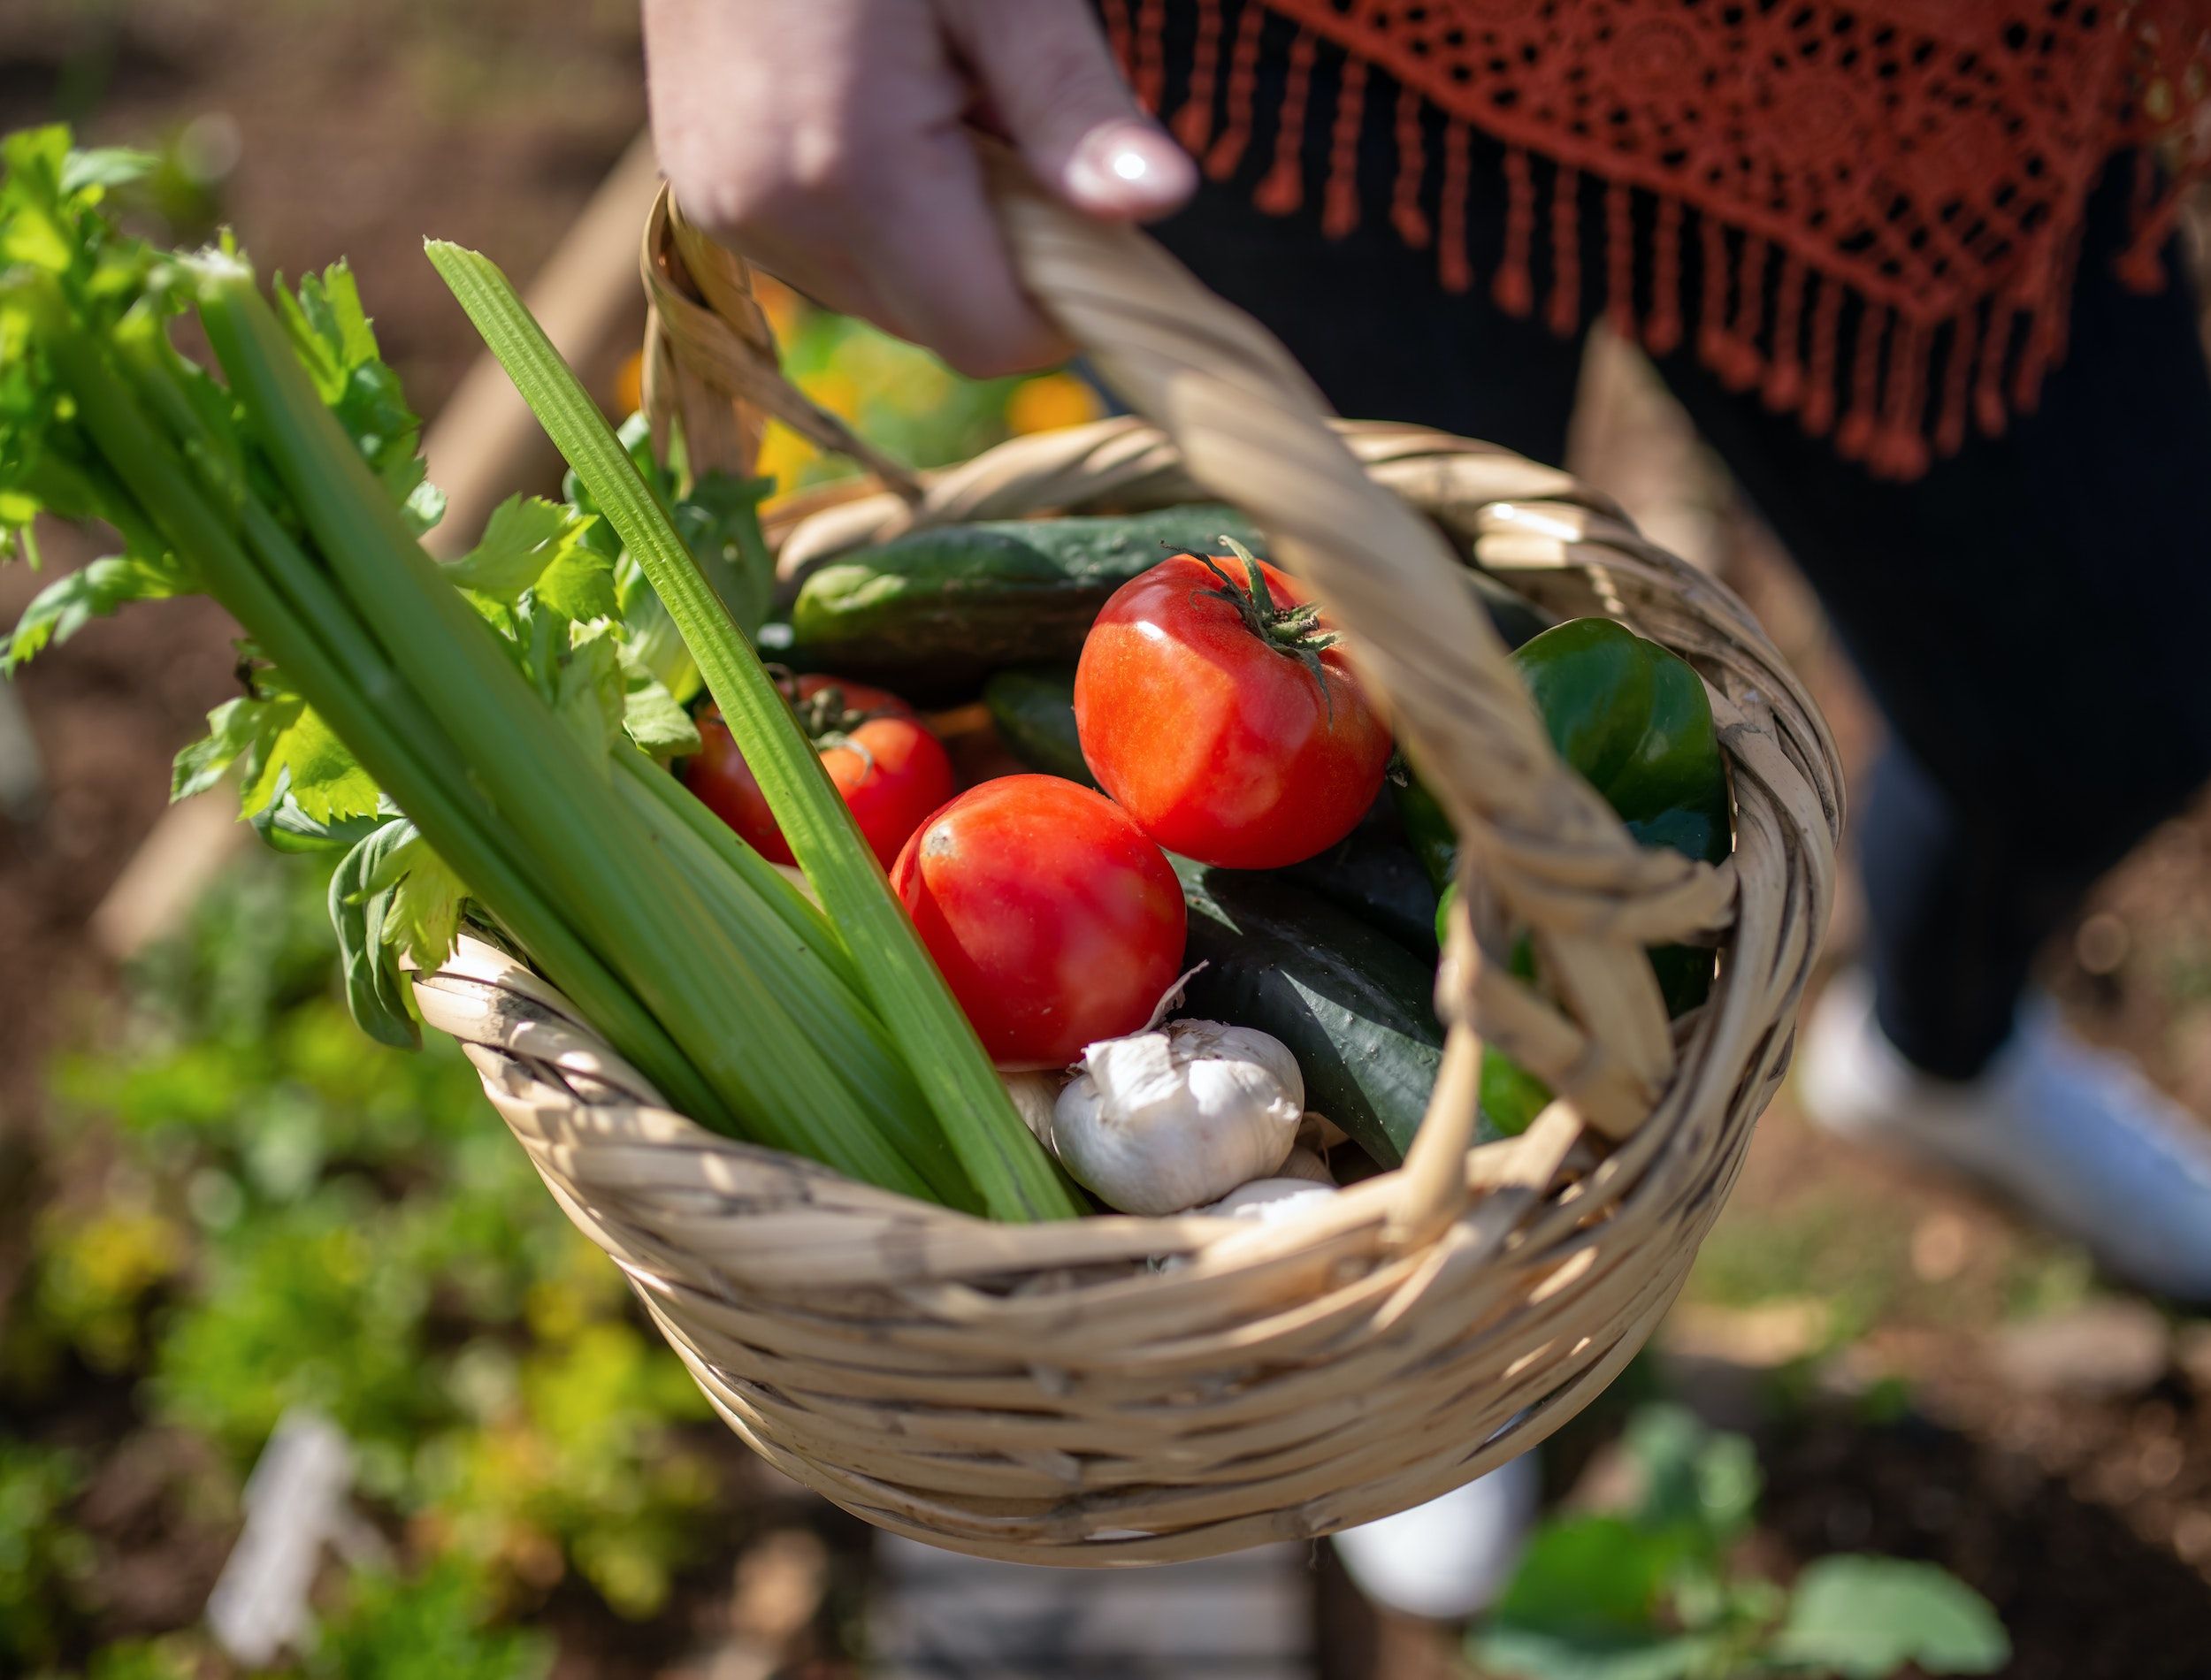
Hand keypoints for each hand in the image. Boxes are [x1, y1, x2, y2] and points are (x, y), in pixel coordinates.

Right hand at [643, 0, 1196, 376]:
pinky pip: (827, 253)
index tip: (1093, 216)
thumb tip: (1158, 201)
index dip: (1061, 302)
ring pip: (885, 296)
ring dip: (940, 232)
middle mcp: (772, 212)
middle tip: (1005, 114)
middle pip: (940, 323)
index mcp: (852, 171)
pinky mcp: (704, 189)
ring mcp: (724, 206)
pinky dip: (878, 211)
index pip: (988, 335)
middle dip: (1000, 255)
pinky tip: (878, 106)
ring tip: (935, 96)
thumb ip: (1070, 106)